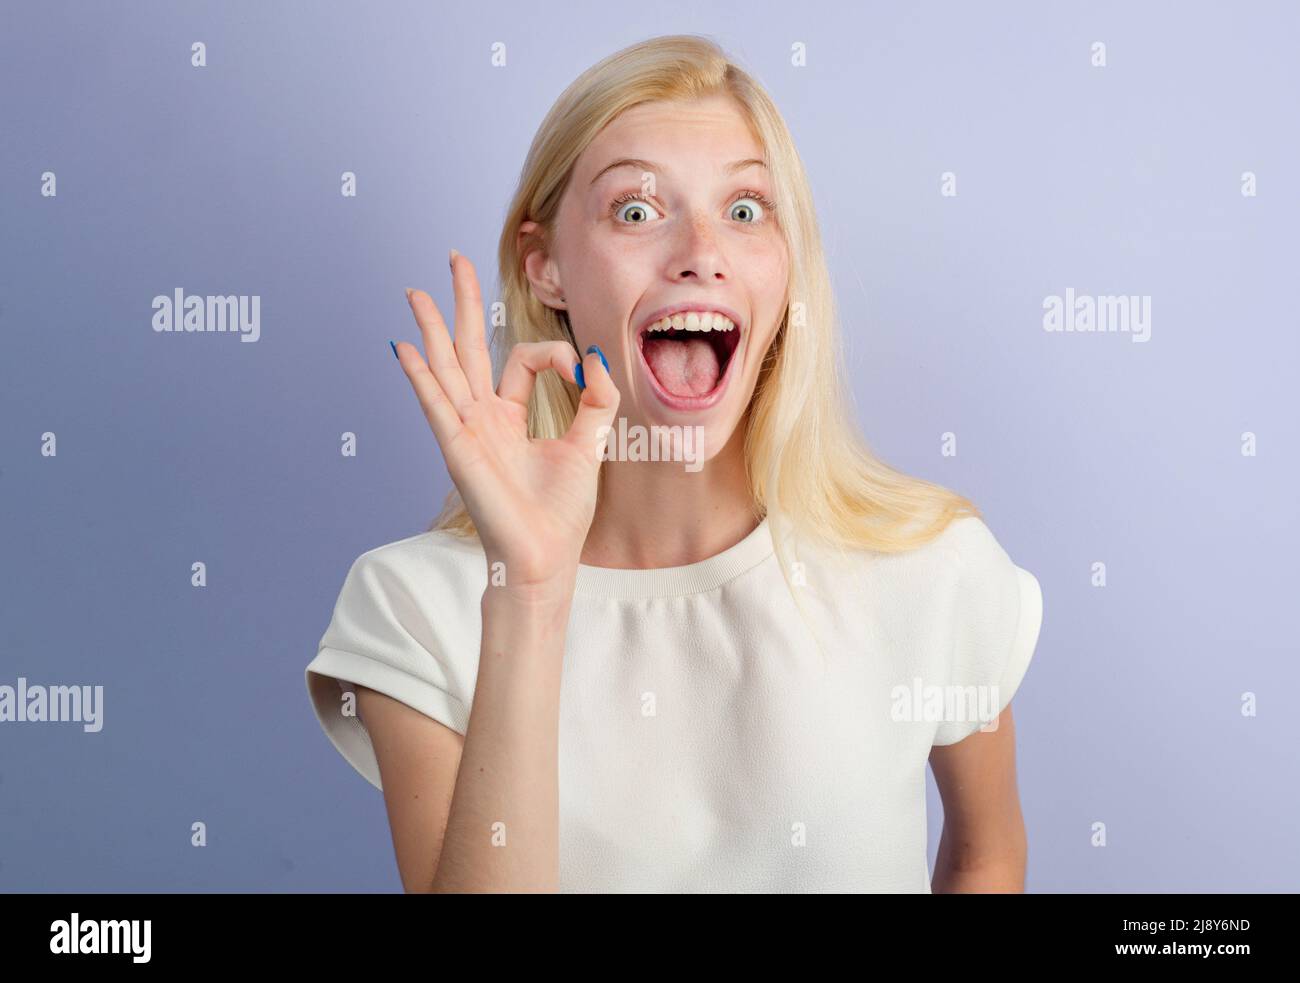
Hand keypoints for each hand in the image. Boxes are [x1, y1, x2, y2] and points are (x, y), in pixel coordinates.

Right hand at [394, 252, 619, 590]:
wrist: (544, 556)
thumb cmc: (560, 512)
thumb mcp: (589, 443)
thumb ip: (596, 398)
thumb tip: (595, 354)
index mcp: (508, 416)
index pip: (522, 359)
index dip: (556, 355)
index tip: (584, 373)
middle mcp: (481, 418)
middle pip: (466, 347)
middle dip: (459, 303)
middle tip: (452, 259)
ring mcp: (465, 431)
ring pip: (445, 366)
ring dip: (430, 327)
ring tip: (416, 290)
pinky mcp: (458, 448)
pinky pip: (436, 404)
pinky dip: (420, 376)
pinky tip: (404, 347)